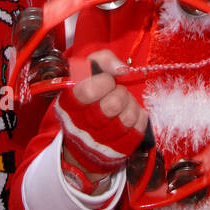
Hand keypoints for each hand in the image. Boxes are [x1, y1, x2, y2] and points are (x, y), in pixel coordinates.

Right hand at [56, 50, 147, 189]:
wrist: (87, 136)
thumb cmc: (89, 97)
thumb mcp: (87, 72)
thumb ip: (102, 60)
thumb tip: (121, 69)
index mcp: (69, 104)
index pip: (88, 91)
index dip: (104, 82)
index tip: (108, 81)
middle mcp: (82, 126)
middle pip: (113, 105)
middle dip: (120, 93)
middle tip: (117, 92)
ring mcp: (101, 141)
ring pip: (128, 117)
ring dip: (130, 104)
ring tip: (124, 103)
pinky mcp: (119, 149)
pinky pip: (139, 128)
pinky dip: (139, 116)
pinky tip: (130, 114)